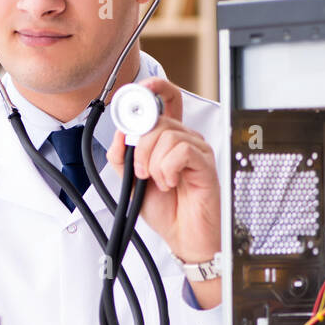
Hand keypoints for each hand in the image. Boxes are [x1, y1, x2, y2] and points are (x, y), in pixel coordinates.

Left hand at [106, 76, 220, 275]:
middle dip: (140, 147)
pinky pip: (180, 151)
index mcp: (166, 138)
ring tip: (158, 181)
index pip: (165, 99)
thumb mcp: (130, 180)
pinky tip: (172, 183)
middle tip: (141, 171)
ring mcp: (196, 148)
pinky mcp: (205, 162)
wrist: (182, 235)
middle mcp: (183, 138)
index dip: (151, 89)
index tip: (135, 91)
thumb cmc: (165, 209)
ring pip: (167, 135)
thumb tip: (119, 132)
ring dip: (153, 164)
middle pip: (157, 120)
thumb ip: (121, 155)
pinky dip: (167, 170)